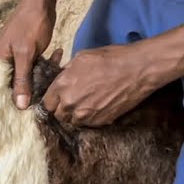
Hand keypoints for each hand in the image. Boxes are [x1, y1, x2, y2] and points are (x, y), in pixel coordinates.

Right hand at [0, 0, 55, 109]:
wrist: (42, 2)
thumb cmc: (30, 25)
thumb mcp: (25, 54)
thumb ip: (22, 80)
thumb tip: (20, 106)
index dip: (12, 100)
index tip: (28, 109)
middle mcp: (2, 62)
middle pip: (13, 85)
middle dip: (30, 89)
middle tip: (46, 92)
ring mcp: (15, 59)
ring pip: (26, 78)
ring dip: (41, 76)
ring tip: (55, 72)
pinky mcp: (27, 56)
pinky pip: (34, 68)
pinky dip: (46, 66)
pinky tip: (58, 58)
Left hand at [42, 41, 168, 126]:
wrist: (137, 69)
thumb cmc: (110, 59)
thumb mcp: (82, 58)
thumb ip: (66, 72)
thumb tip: (62, 79)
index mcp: (62, 86)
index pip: (47, 103)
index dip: (52, 100)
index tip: (58, 97)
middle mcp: (70, 104)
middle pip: (58, 115)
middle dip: (63, 108)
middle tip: (74, 100)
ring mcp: (85, 115)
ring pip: (72, 122)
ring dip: (76, 115)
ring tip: (86, 104)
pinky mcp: (100, 122)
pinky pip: (88, 125)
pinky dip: (90, 118)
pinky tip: (97, 107)